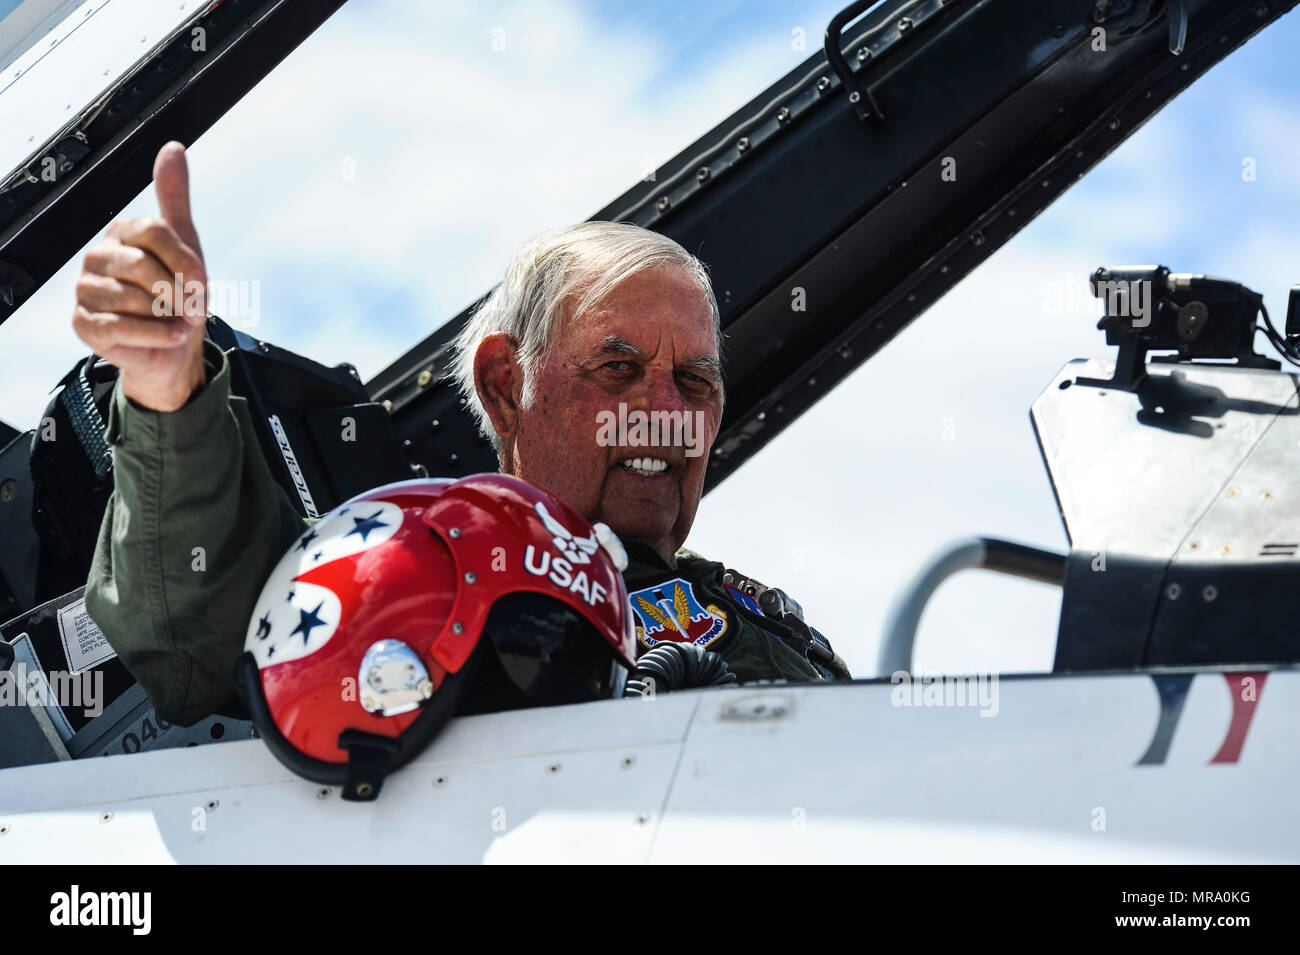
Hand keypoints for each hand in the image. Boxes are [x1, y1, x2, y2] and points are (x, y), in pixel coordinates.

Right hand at [72, 142, 208, 411]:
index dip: (185, 262)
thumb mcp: (185, 243)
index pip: (155, 231)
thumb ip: (175, 197)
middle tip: (190, 308)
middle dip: (177, 293)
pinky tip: (172, 336)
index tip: (201, 283)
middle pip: (143, 266)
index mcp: (122, 234)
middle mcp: (98, 257)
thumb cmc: (178, 294)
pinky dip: (156, 335)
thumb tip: (172, 148)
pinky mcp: (84, 323)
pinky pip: (121, 327)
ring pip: (133, 299)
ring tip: (175, 321)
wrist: (174, 345)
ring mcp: (87, 290)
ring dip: (168, 316)